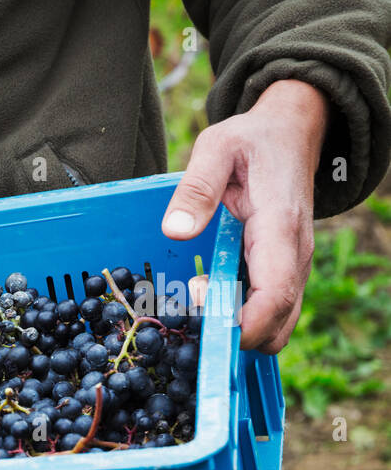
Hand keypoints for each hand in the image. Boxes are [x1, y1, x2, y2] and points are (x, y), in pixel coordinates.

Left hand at [161, 79, 328, 352]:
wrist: (290, 133)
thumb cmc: (251, 140)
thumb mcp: (217, 148)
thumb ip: (196, 188)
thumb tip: (174, 231)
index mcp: (279, 227)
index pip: (275, 293)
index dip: (246, 324)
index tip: (209, 333)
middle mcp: (294, 254)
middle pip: (279, 321)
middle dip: (236, 335)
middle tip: (191, 317)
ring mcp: (292, 265)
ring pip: (278, 322)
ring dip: (238, 329)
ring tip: (196, 305)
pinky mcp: (284, 269)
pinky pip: (271, 310)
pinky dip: (243, 319)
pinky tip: (209, 302)